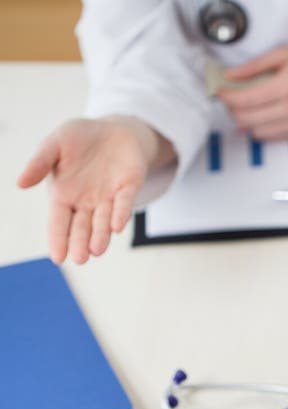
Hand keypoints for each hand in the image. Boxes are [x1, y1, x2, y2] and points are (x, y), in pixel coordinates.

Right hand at [17, 116, 171, 264]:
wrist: (113, 130)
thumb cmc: (80, 139)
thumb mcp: (55, 144)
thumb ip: (40, 163)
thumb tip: (20, 184)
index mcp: (65, 196)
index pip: (59, 221)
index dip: (58, 239)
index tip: (58, 257)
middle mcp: (87, 203)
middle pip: (82, 227)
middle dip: (81, 243)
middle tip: (80, 259)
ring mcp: (108, 198)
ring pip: (104, 221)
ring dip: (101, 236)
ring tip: (97, 250)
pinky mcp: (128, 188)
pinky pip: (124, 202)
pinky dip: (121, 213)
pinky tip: (116, 226)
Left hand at [219, 39, 287, 140]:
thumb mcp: (286, 53)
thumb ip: (255, 67)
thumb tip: (230, 76)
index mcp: (287, 85)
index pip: (245, 101)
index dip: (227, 98)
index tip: (220, 92)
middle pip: (248, 120)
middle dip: (234, 111)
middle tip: (231, 100)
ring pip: (259, 133)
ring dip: (247, 123)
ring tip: (246, 108)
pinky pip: (275, 138)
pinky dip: (263, 129)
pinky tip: (261, 118)